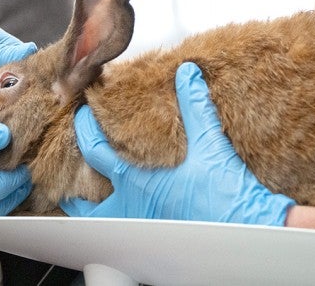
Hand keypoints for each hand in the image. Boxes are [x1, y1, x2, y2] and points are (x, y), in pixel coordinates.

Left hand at [61, 62, 293, 224]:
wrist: (250, 229)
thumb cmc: (227, 194)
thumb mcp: (210, 143)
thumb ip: (196, 105)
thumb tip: (186, 73)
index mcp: (138, 183)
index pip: (96, 152)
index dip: (85, 130)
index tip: (81, 115)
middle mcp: (134, 209)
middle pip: (89, 207)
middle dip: (75, 196)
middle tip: (65, 184)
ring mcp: (145, 228)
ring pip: (107, 226)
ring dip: (95, 215)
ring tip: (88, 208)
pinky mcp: (162, 240)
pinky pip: (128, 234)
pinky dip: (120, 224)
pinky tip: (128, 217)